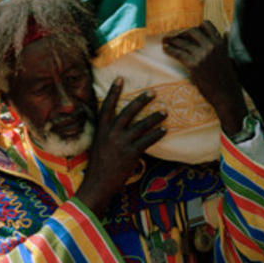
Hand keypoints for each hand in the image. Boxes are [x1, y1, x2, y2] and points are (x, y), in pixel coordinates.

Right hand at [75, 78, 165, 212]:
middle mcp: (111, 134)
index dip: (114, 92)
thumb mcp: (98, 146)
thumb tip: (118, 126)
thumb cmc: (98, 167)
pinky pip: (147, 140)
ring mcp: (121, 143)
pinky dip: (157, 134)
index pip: (107, 106)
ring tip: (165, 111)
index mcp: (101, 130)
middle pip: (128, 111)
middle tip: (153, 92)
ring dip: (155, 117)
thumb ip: (107, 134)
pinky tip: (165, 130)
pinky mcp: (131, 153)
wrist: (98, 184)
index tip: (120, 78)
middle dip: (141, 101)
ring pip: (141, 125)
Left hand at [162, 22, 246, 136]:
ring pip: (182, 42)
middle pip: (191, 31)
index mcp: (220, 43)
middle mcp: (211, 46)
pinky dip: (169, 50)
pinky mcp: (193, 65)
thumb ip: (225, 43)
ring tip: (165, 40)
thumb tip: (226, 30)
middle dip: (181, 33)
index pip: (206, 24)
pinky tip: (165, 49)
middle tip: (173, 36)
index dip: (196, 26)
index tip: (188, 31)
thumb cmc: (228, 78)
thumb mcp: (229, 56)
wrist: (226, 95)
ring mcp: (202, 55)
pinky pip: (177, 53)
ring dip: (172, 40)